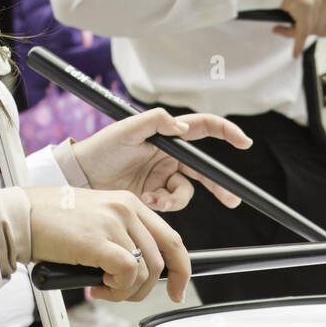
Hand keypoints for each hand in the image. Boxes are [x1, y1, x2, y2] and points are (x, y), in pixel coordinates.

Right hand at [25, 186, 190, 304]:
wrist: (20, 217)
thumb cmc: (51, 222)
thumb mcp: (98, 222)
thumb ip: (122, 238)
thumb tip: (138, 271)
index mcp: (129, 203)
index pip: (172, 239)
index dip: (180, 269)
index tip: (177, 289)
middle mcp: (126, 209)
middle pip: (161, 260)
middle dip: (146, 288)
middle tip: (124, 294)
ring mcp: (114, 223)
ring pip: (145, 271)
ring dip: (126, 291)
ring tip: (103, 287)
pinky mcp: (99, 240)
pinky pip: (127, 273)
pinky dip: (117, 288)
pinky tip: (99, 285)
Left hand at [70, 108, 251, 212]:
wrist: (82, 178)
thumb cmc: (101, 149)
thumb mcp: (126, 129)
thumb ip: (155, 121)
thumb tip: (182, 127)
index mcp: (166, 136)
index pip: (203, 129)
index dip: (225, 133)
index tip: (244, 142)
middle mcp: (169, 156)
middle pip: (204, 170)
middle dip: (219, 186)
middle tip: (232, 199)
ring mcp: (163, 178)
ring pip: (186, 192)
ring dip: (175, 199)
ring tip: (155, 199)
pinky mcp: (156, 197)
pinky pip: (171, 204)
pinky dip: (163, 205)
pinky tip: (147, 200)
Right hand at [274, 0, 325, 58]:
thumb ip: (316, 1)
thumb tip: (318, 22)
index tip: (315, 33)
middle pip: (322, 30)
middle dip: (307, 33)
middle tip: (292, 29)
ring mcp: (316, 1)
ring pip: (309, 32)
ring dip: (294, 34)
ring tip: (281, 28)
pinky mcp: (305, 7)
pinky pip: (302, 34)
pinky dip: (297, 46)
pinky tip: (294, 52)